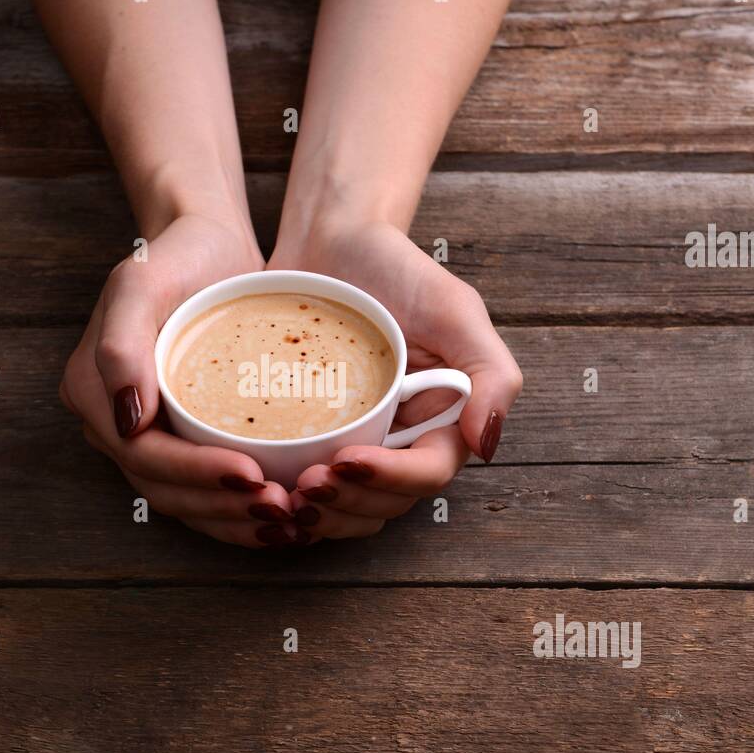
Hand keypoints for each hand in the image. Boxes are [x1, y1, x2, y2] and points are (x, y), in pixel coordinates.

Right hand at [61, 214, 303, 547]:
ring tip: (286, 523)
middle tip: (279, 509)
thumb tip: (128, 420)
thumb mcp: (140, 282)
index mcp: (95, 394)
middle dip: (221, 508)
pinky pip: (204, 491)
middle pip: (165, 489)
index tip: (251, 475)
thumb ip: (121, 345)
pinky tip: (280, 518)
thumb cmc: (175, 255)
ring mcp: (149, 434)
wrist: (206, 243)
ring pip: (186, 502)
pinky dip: (238, 512)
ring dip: (233, 521)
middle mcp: (116, 423)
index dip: (197, 475)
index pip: (145, 455)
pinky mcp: (184, 436)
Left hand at [267, 220, 521, 540]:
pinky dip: (290, 495)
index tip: (345, 461)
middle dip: (349, 504)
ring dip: (322, 513)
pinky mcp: (313, 435)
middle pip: (386, 501)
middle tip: (304, 486)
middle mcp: (402, 438)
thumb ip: (491, 374)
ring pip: (349, 505)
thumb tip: (485, 444)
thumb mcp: (455, 308)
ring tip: (285, 494)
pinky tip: (262, 486)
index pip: (427, 473)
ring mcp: (357, 440)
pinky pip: (306, 480)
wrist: (330, 239)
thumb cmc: (397, 268)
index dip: (391, 480)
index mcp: (442, 418)